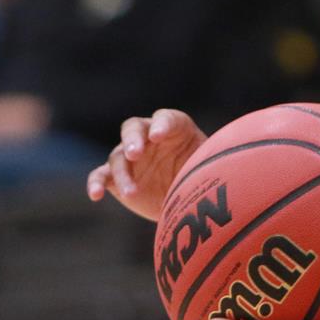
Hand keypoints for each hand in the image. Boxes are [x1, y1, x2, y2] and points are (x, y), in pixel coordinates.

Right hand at [87, 108, 205, 221]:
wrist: (188, 200)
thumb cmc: (202, 176)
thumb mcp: (210, 166)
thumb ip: (209, 161)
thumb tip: (223, 169)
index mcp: (173, 128)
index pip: (165, 119)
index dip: (161, 125)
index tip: (159, 136)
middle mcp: (147, 137)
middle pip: (133, 128)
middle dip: (133, 139)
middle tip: (135, 153)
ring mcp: (130, 157)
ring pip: (118, 157)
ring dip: (122, 173)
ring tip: (131, 193)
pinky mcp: (117, 177)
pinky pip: (101, 176)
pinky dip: (95, 183)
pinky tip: (96, 195)